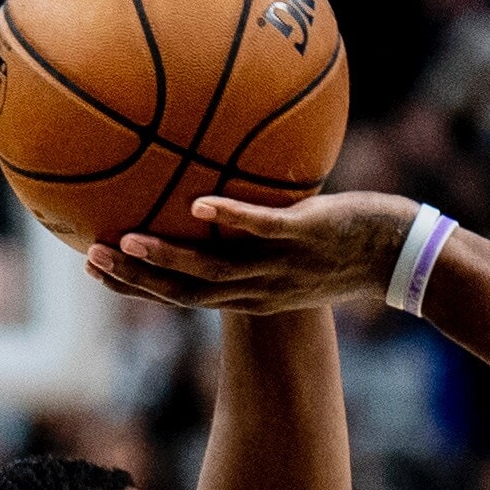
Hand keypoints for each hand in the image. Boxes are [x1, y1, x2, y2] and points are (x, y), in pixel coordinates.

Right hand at [86, 191, 417, 314]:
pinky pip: (263, 228)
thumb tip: (216, 190)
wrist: (397, 254)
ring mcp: (281, 264)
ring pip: (215, 271)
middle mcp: (259, 288)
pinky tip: (199, 203)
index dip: (138, 289)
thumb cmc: (343, 245)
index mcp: (249, 293)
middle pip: (186, 294)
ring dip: (169, 259)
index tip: (97, 272)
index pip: (183, 299)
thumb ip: (251, 226)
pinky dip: (231, 218)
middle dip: (137, 281)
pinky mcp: (306, 236)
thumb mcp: (290, 244)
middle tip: (92, 261)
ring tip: (128, 241)